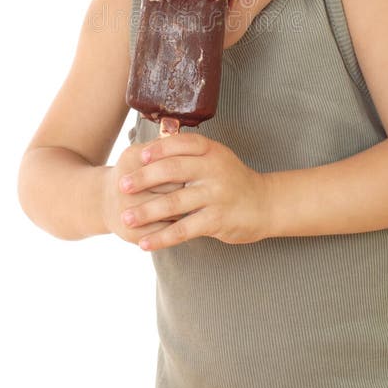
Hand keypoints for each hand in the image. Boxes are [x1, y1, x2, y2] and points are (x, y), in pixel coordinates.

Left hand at [117, 133, 267, 250]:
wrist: (266, 203)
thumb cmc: (231, 178)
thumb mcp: (215, 157)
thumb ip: (188, 153)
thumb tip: (150, 149)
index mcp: (211, 151)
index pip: (181, 144)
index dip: (158, 149)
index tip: (138, 156)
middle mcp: (213, 169)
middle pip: (172, 171)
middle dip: (143, 179)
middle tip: (122, 186)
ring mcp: (215, 195)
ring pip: (174, 203)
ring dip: (146, 212)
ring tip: (126, 218)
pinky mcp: (217, 220)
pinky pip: (184, 230)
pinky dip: (162, 237)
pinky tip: (145, 243)